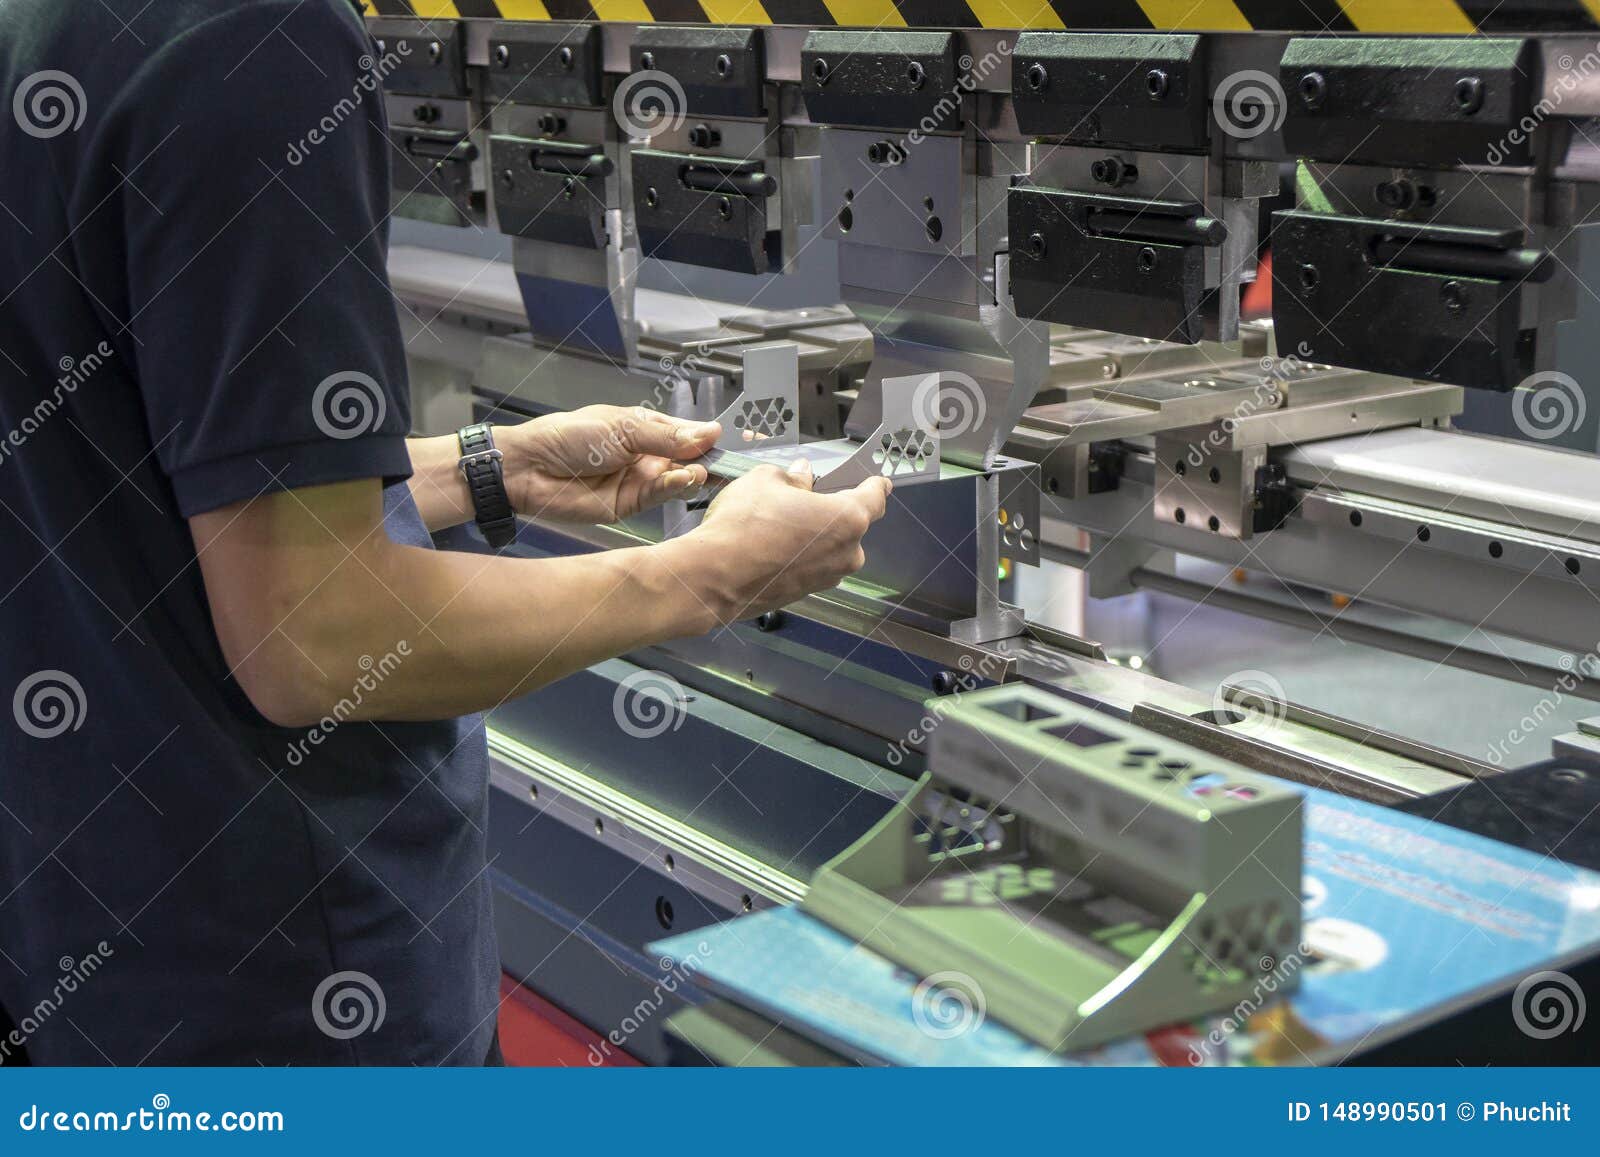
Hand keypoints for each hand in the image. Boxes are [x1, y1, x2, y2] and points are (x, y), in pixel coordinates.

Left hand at [496, 406, 721, 523]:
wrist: (531, 468)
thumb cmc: (569, 436)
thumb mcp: (623, 426)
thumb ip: (667, 435)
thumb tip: (709, 432)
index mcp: (645, 428)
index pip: (686, 432)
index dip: (708, 435)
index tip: (732, 437)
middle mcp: (647, 455)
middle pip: (687, 458)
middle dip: (707, 458)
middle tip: (727, 459)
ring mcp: (640, 480)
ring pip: (677, 478)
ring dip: (692, 473)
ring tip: (701, 469)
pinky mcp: (631, 504)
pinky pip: (660, 495)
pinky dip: (675, 487)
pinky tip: (685, 477)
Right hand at [685, 461, 891, 622]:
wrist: (714, 577)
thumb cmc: (743, 526)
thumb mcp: (766, 480)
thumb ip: (792, 476)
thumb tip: (801, 475)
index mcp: (848, 518)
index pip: (875, 497)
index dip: (876, 485)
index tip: (878, 482)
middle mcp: (846, 553)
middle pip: (850, 524)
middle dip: (829, 509)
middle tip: (799, 497)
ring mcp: (827, 578)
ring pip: (829, 547)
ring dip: (811, 534)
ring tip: (774, 523)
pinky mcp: (806, 594)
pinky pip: (810, 565)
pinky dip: (797, 554)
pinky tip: (768, 545)